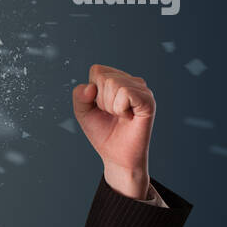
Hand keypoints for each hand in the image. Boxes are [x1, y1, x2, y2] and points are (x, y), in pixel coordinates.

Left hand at [71, 64, 155, 199]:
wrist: (117, 156)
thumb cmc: (103, 133)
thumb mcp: (83, 112)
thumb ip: (79, 96)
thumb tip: (90, 87)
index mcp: (117, 80)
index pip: (97, 70)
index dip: (92, 92)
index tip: (101, 107)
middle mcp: (132, 82)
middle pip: (104, 77)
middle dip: (101, 100)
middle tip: (112, 114)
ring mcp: (142, 90)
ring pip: (114, 83)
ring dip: (110, 106)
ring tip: (120, 116)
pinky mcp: (148, 101)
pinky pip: (125, 93)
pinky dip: (119, 108)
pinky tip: (128, 117)